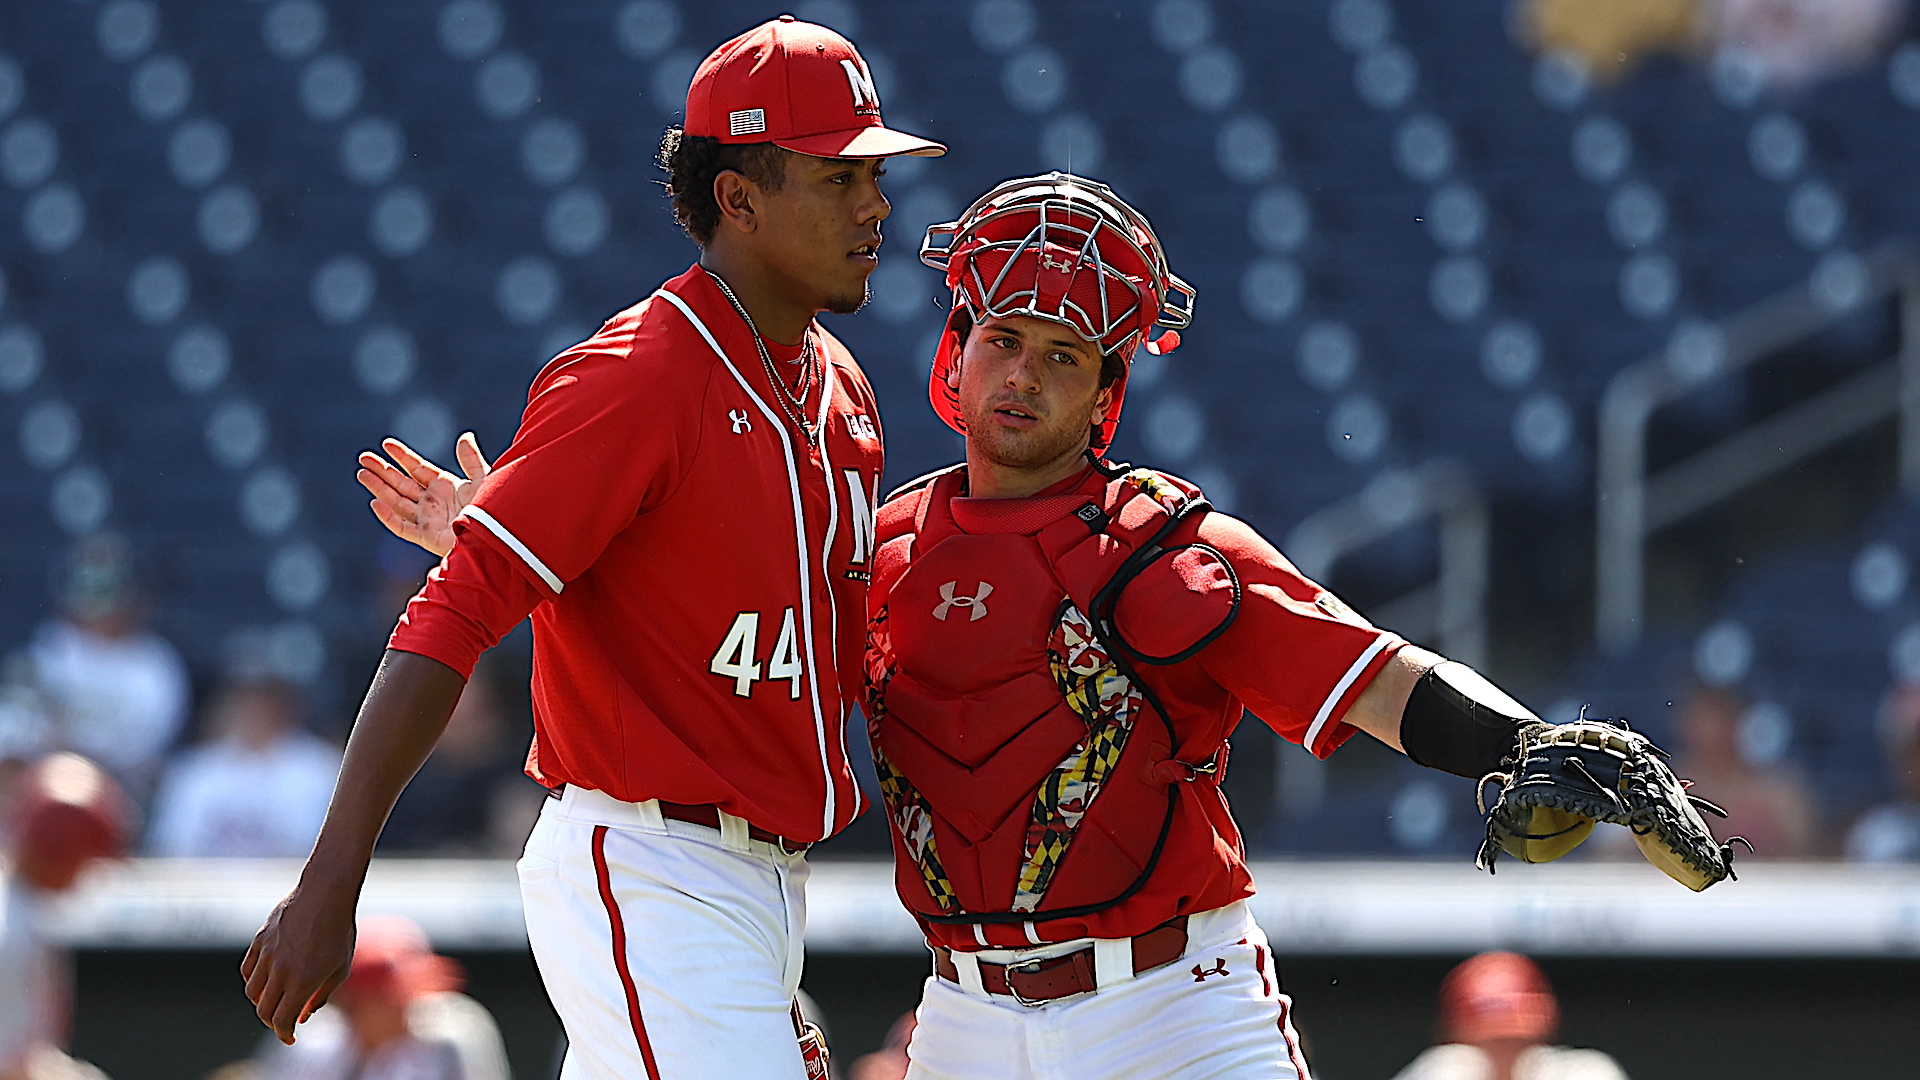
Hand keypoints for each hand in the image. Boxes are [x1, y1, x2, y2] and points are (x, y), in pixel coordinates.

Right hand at [240, 877, 359, 1044]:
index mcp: (303, 981)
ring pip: (252, 992)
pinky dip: (254, 981)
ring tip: (277, 1000)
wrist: (326, 893)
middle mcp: (281, 971)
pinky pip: (247, 970)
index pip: (282, 1021)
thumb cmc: (340, 931)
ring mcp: (267, 955)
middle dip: (274, 1023)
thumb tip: (302, 1016)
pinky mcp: (259, 941)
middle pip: (264, 1011)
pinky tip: (266, 980)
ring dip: (262, 1002)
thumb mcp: (340, 967)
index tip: (290, 1038)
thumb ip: (321, 995)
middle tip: (284, 1021)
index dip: (284, 1035)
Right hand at [357, 432, 491, 557]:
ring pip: (398, 502)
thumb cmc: (495, 510)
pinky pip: (403, 527)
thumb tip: (465, 436)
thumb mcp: (484, 480)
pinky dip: (389, 517)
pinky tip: (375, 503)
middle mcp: (434, 502)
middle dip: (383, 471)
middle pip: (402, 484)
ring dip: (380, 489)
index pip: (418, 468)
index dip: (403, 456)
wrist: (499, 537)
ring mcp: (429, 520)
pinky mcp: (428, 537)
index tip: (387, 444)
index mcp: (446, 487)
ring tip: (362, 474)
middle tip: (363, 457)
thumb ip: (472, 460)